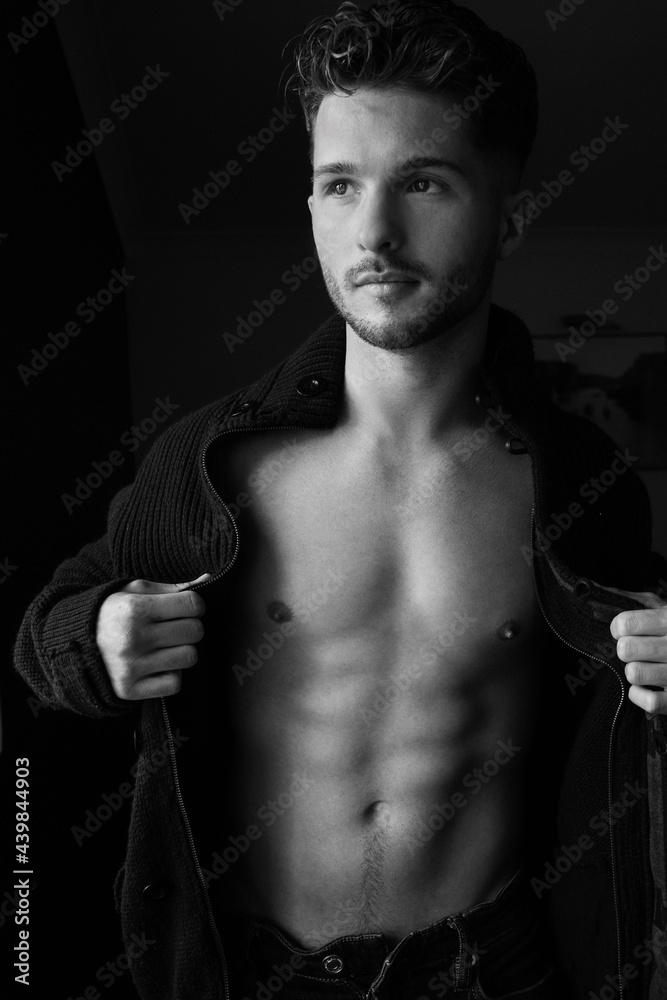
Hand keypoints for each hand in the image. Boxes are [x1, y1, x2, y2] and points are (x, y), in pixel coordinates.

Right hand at [96, 574, 210, 700]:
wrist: (74, 645)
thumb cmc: (113, 613)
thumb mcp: (135, 591)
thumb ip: (173, 587)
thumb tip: (208, 579)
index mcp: (134, 609)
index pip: (192, 604)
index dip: (194, 605)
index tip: (184, 608)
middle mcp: (132, 638)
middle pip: (195, 631)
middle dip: (189, 627)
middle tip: (173, 628)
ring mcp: (131, 666)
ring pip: (189, 657)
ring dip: (181, 651)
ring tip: (163, 646)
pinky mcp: (130, 690)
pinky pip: (174, 684)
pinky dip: (170, 675)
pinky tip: (155, 666)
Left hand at [610, 591, 666, 713]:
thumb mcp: (661, 607)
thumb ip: (630, 600)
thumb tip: (590, 590)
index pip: (626, 624)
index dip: (618, 628)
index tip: (624, 631)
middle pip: (626, 649)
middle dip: (626, 649)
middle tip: (637, 649)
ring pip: (634, 674)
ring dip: (635, 671)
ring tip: (646, 666)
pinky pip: (650, 702)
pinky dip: (641, 695)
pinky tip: (648, 686)